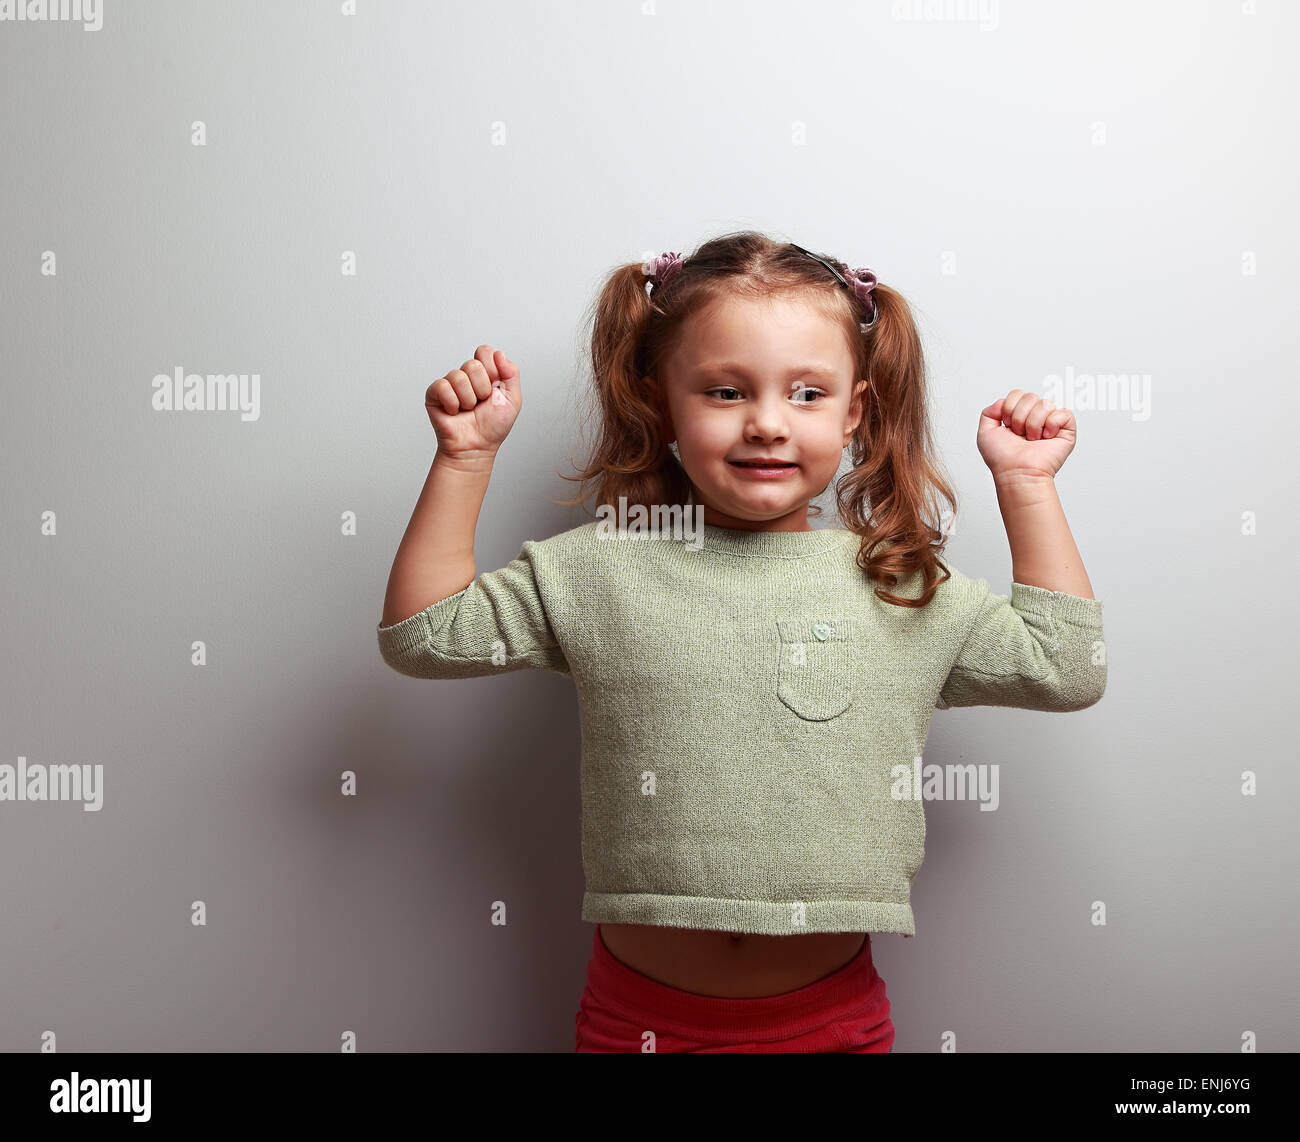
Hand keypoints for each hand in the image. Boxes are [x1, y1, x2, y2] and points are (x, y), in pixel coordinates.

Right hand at [425, 345, 520, 460]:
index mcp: (485, 373)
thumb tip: (499, 354)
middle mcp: (467, 376)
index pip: (485, 352)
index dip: (492, 370)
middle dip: (482, 388)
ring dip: (468, 399)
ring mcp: (450, 384)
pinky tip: (455, 412)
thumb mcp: (513, 400)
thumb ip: (511, 373)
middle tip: (481, 403)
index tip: (494, 389)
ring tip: (468, 410)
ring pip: (458, 376)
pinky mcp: (434, 393)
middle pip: (473, 364)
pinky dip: (452, 403)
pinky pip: (442, 386)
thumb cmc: (493, 427)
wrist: (476, 447)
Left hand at [976, 390, 1075, 482]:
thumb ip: (988, 412)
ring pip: (1045, 403)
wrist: (1016, 472)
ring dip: (1033, 425)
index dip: (1009, 408)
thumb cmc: (1002, 459)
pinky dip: (1051, 426)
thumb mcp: (985, 433)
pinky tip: (1046, 438)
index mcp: (1018, 416)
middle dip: (1019, 418)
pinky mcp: (1066, 429)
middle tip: (1020, 435)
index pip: (1017, 394)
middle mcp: (1035, 417)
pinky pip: (1063, 413)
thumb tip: (1003, 401)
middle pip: (1030, 396)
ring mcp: (1051, 422)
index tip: (1007, 426)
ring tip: (1032, 439)